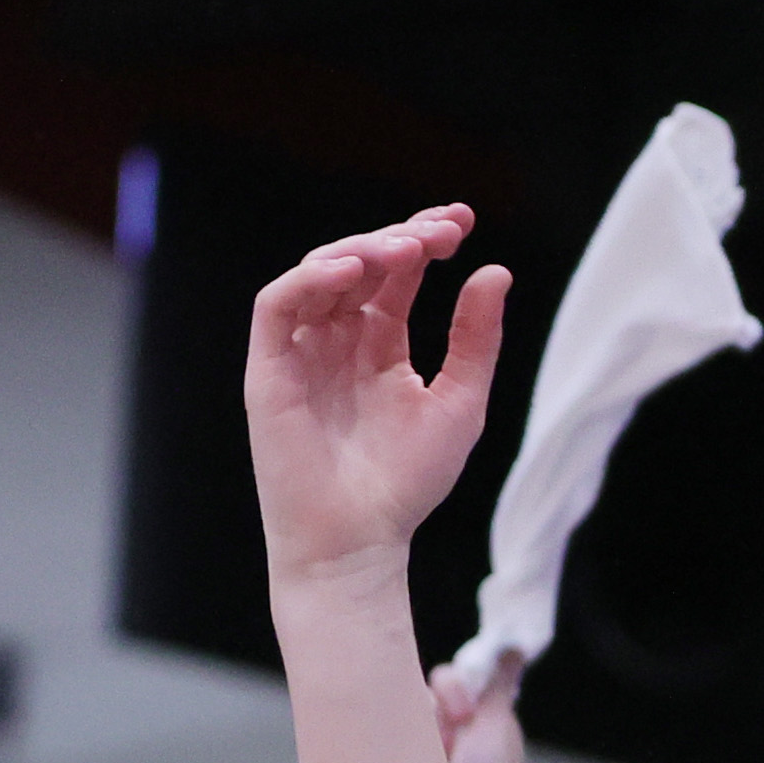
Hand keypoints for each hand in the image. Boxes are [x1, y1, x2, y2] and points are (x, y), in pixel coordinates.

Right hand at [244, 207, 511, 587]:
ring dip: (360, 251)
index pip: (395, 275)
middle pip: (359, 264)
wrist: (359, 540)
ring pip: (317, 274)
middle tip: (440, 230)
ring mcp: (300, 352)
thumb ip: (476, 340)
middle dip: (398, 237)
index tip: (461, 222)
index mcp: (378, 347)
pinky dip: (309, 280)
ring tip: (406, 248)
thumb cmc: (406, 483)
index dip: (424, 241)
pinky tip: (352, 273)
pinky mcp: (268, 369)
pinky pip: (277, 306)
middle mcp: (336, 341)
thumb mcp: (459, 402)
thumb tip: (495, 271)